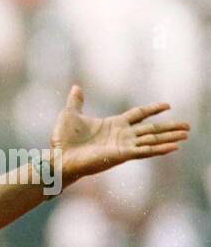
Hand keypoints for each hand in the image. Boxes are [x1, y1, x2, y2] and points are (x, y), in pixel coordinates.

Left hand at [52, 85, 189, 185]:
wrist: (57, 158)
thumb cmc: (62, 141)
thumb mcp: (70, 115)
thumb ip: (77, 102)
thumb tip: (76, 87)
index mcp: (113, 125)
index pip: (139, 115)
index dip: (153, 109)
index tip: (168, 105)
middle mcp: (121, 136)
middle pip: (151, 129)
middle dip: (169, 127)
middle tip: (188, 126)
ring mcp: (123, 146)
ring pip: (152, 140)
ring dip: (170, 137)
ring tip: (186, 135)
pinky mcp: (121, 155)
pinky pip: (145, 151)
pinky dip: (160, 148)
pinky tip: (174, 147)